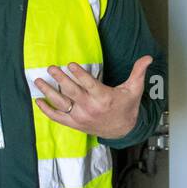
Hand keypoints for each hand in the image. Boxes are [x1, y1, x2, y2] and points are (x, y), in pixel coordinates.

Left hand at [34, 56, 151, 137]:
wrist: (122, 130)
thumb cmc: (127, 107)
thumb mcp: (134, 89)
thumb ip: (138, 71)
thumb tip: (148, 57)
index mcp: (103, 98)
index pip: (88, 84)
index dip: (79, 74)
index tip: (70, 64)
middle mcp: (90, 108)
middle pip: (71, 91)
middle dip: (59, 78)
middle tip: (51, 68)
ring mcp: (80, 117)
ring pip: (61, 103)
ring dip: (48, 91)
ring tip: (38, 80)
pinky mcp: (74, 123)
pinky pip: (57, 117)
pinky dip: (46, 110)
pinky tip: (38, 101)